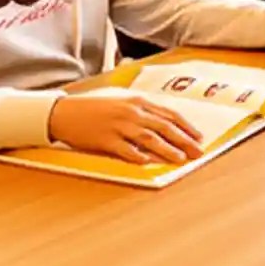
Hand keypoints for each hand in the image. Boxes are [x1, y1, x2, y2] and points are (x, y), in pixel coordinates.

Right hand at [48, 94, 204, 164]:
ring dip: (167, 150)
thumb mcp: (123, 102)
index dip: (187, 127)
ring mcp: (118, 126)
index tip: (199, 137)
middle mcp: (131, 113)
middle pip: (164, 127)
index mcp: (138, 102)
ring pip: (149, 139)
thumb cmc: (96, 107)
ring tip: (180, 159)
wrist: (64, 112)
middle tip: (198, 152)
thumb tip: (167, 123)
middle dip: (184, 141)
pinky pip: (125, 150)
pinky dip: (138, 156)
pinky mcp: (105, 139)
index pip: (170, 115)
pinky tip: (149, 163)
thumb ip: (144, 111)